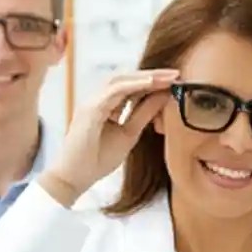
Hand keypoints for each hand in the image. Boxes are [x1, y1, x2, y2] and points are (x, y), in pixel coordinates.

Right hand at [42, 70, 177, 206]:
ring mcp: (91, 103)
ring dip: (145, 76)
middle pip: (126, 78)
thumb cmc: (98, 159)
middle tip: (176, 73)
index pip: (131, 86)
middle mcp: (97, 100)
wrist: (74, 178)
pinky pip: (113, 91)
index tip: (176, 80)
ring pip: (120, 80)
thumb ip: (144, 114)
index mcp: (105, 105)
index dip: (153, 81)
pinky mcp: (89, 110)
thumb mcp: (130, 133)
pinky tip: (151, 83)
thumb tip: (164, 97)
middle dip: (152, 74)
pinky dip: (133, 85)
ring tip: (167, 76)